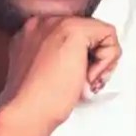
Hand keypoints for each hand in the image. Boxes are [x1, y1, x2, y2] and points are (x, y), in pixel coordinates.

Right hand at [0, 16, 119, 128]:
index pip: (72, 34)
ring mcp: (57, 24)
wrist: (27, 111)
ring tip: (86, 82)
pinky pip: (109, 34)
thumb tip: (83, 59)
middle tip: (87, 82)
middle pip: (87, 31)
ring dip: (101, 61)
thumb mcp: (45, 74)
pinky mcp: (74, 30)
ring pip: (100, 31)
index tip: (78, 77)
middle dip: (95, 58)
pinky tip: (89, 77)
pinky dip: (107, 60)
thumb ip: (58, 58)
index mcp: (33, 33)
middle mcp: (43, 24)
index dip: (83, 57)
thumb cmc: (34, 102)